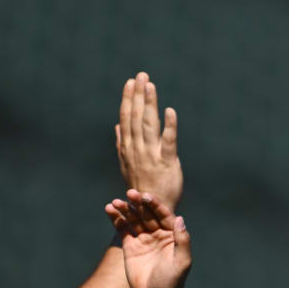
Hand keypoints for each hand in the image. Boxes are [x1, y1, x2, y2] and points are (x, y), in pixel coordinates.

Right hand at [106, 190, 191, 287]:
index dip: (155, 205)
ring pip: (133, 219)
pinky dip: (116, 219)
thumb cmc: (173, 281)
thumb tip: (180, 218)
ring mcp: (143, 239)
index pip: (163, 214)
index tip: (145, 197)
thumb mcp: (182, 261)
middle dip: (138, 204)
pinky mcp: (130, 246)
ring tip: (115, 202)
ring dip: (125, 209)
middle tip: (130, 194)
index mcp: (172, 234)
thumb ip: (182, 240)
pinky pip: (122, 229)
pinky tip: (110, 210)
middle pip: (146, 214)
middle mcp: (158, 233)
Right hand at [116, 72, 182, 212]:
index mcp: (128, 148)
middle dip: (138, 95)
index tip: (130, 81)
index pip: (127, 118)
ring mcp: (152, 156)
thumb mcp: (128, 165)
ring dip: (150, 104)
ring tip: (150, 85)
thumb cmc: (141, 188)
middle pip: (137, 117)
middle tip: (141, 75)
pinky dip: (169, 125)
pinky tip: (170, 111)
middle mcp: (138, 150)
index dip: (128, 99)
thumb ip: (122, 144)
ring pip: (149, 125)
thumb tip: (118, 126)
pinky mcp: (167, 163)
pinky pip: (168, 142)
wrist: (151, 212)